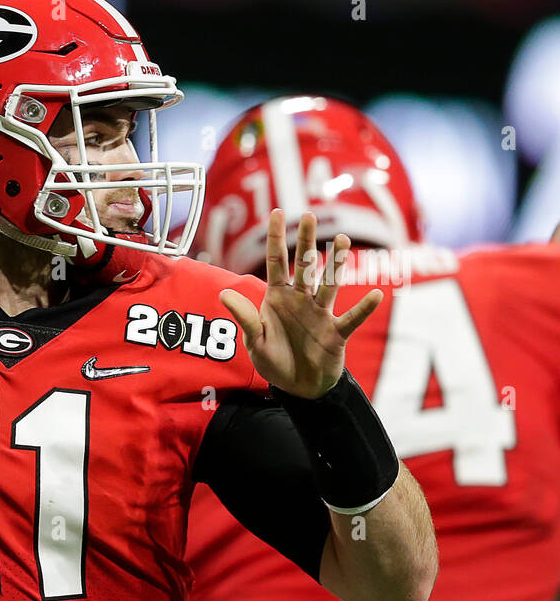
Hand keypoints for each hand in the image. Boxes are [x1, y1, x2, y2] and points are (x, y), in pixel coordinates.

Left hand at [218, 210, 381, 398]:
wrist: (297, 387)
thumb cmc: (274, 361)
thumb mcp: (254, 340)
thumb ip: (244, 316)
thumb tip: (224, 293)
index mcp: (278, 298)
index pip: (277, 262)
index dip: (277, 238)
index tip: (278, 212)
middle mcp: (301, 300)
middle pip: (305, 266)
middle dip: (307, 241)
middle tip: (309, 216)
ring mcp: (320, 314)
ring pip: (330, 284)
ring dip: (337, 264)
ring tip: (343, 239)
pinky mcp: (336, 333)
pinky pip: (351, 318)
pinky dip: (363, 309)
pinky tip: (375, 295)